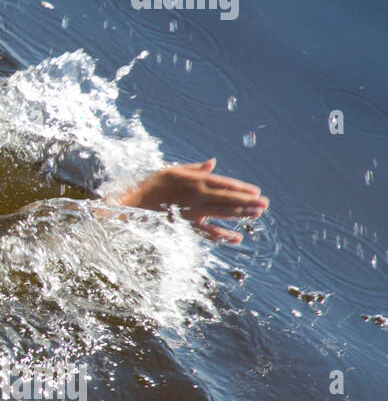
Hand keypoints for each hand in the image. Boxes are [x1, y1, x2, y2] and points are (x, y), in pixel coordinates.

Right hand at [115, 158, 268, 242]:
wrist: (134, 203)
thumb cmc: (153, 184)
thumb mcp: (173, 170)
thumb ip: (195, 168)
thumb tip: (213, 163)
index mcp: (195, 181)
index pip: (224, 184)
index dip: (241, 188)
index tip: (256, 192)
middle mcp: (197, 196)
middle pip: (228, 199)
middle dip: (248, 202)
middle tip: (265, 204)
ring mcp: (193, 212)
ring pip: (222, 213)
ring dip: (241, 214)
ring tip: (257, 214)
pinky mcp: (187, 224)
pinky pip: (207, 231)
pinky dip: (222, 235)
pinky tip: (235, 237)